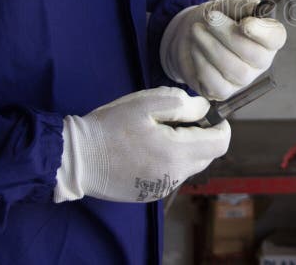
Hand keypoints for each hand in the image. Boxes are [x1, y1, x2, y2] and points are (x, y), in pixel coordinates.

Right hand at [53, 87, 228, 202]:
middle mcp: (175, 175)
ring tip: (158, 133)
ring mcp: (163, 187)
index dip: (220, 125)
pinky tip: (147, 149)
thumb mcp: (147, 103)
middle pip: (208, 155)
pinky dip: (170, 160)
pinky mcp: (151, 193)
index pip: (221, 143)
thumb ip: (183, 105)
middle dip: (202, 135)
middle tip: (177, 120)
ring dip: (185, 148)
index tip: (209, 114)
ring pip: (191, 165)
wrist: (75, 159)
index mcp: (177, 152)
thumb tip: (205, 110)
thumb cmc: (110, 126)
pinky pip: (173, 174)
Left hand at [159, 0, 286, 99]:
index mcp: (267, 38)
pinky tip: (196, 49)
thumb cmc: (217, 19)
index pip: (276, 38)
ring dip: (211, 47)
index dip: (263, 32)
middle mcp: (260, 61)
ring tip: (197, 30)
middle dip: (228, 35)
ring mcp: (244, 79)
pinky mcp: (224, 91)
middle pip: (254, 55)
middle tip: (210, 19)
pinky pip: (216, 83)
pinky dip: (202, 63)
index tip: (245, 23)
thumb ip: (241, 5)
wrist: (192, 33)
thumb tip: (254, 5)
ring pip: (235, 70)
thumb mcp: (228, 6)